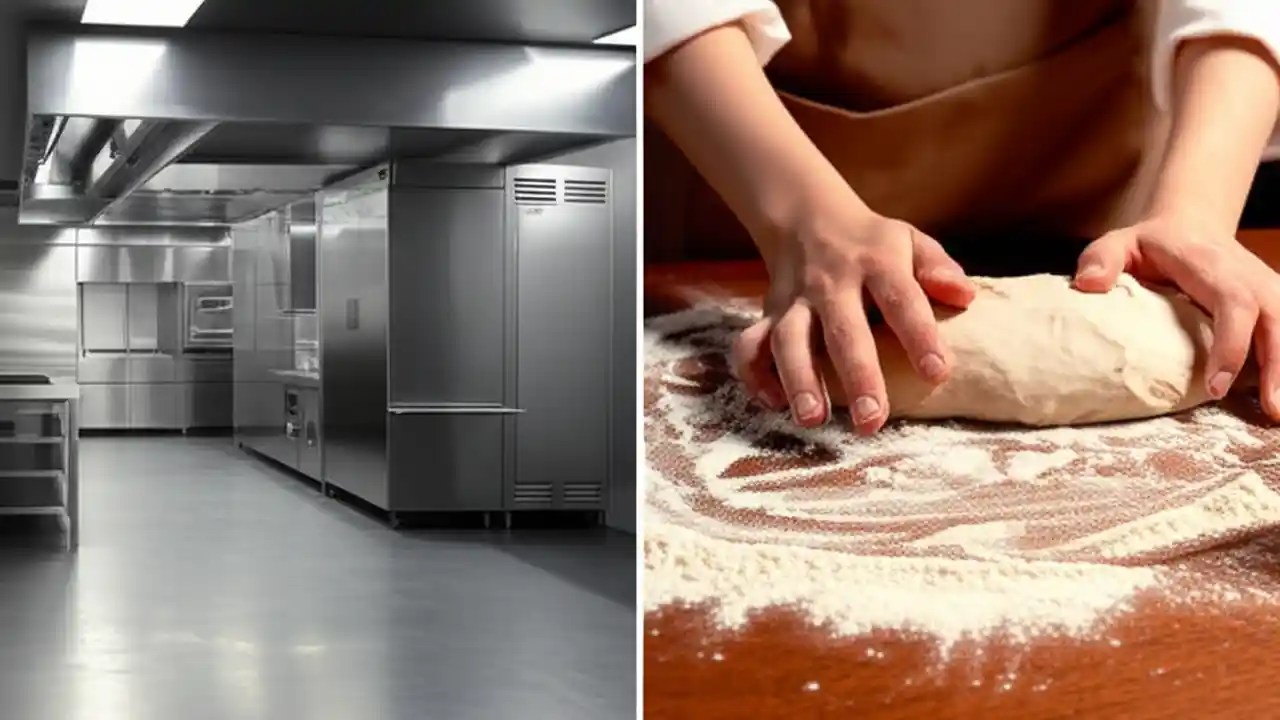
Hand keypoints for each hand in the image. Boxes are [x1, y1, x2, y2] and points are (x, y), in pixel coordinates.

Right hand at [730, 202, 975, 434]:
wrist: (807, 216)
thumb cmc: (872, 243)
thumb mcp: (910, 241)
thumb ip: (937, 267)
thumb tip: (966, 296)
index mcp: (876, 262)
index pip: (901, 299)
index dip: (919, 335)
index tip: (937, 373)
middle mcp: (831, 283)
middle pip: (842, 330)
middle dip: (856, 375)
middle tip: (871, 420)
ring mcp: (795, 300)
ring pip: (789, 340)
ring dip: (798, 380)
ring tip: (813, 419)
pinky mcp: (768, 314)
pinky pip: (751, 345)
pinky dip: (755, 375)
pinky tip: (773, 404)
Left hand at [1074, 213, 1279, 417]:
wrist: (1191, 225)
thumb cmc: (1152, 244)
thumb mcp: (1120, 242)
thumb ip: (1102, 258)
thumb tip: (1087, 285)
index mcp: (1214, 267)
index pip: (1235, 304)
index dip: (1231, 344)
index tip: (1216, 386)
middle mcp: (1251, 277)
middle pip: (1277, 321)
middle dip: (1277, 366)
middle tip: (1271, 411)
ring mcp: (1269, 290)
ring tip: (1277, 414)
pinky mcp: (1275, 304)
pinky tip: (1277, 397)